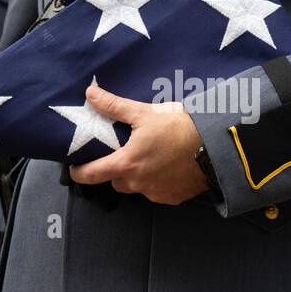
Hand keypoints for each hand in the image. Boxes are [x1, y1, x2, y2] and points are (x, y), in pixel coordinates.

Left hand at [69, 83, 208, 204]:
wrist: (215, 147)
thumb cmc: (178, 128)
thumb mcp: (144, 113)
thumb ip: (114, 106)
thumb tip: (90, 93)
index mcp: (125, 164)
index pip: (91, 175)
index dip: (79, 172)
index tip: (76, 168)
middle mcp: (137, 183)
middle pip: (116, 181)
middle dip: (117, 170)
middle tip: (127, 153)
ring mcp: (155, 193)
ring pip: (137, 187)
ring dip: (138, 176)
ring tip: (152, 158)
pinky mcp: (172, 198)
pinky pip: (158, 192)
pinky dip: (159, 182)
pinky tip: (169, 167)